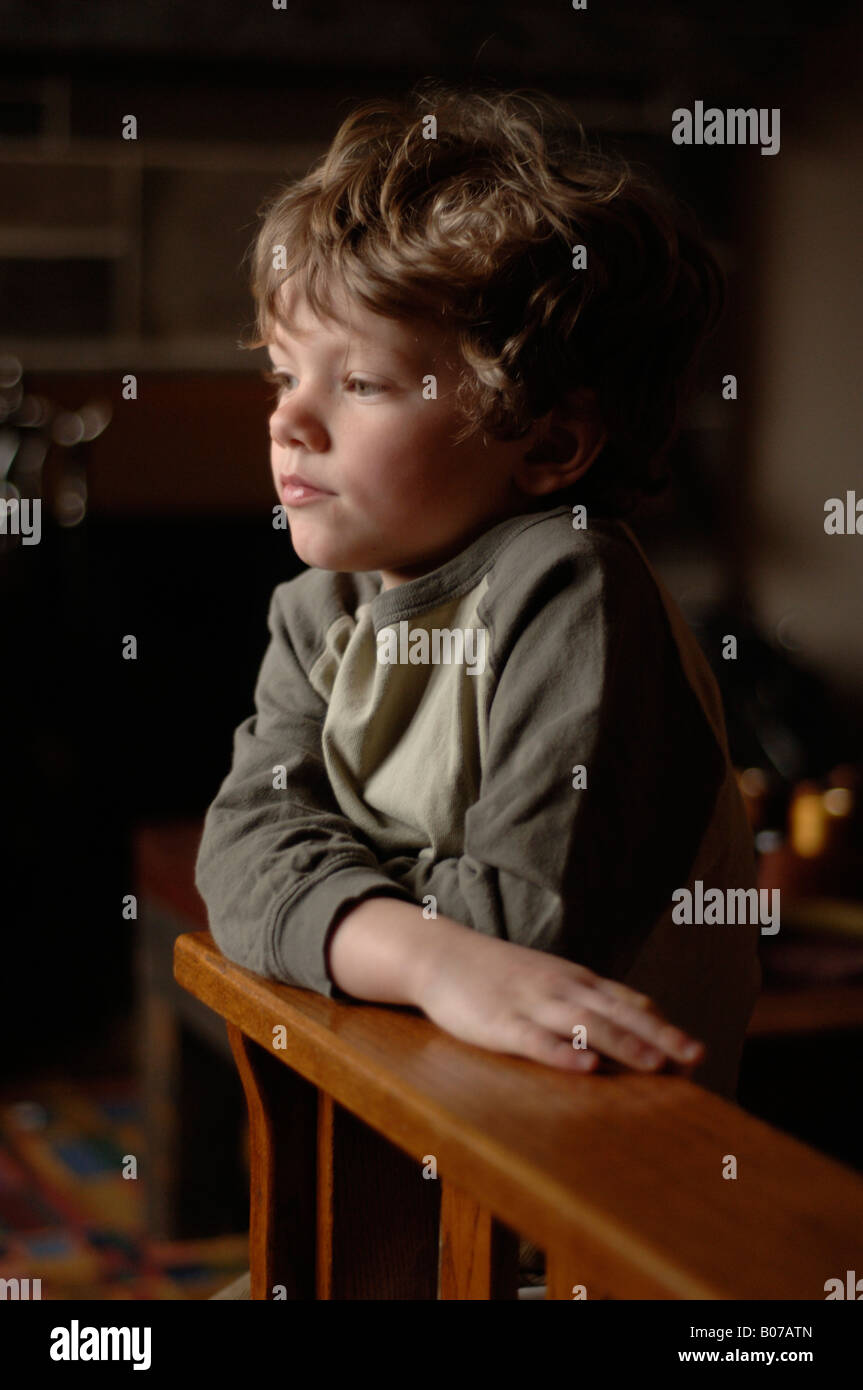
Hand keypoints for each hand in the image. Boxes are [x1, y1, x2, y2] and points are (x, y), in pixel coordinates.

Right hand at [414, 920, 704, 1074]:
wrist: (441, 954)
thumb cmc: (500, 975)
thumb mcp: (550, 982)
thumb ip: (586, 1004)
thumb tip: (632, 1032)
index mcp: (576, 981)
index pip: (630, 1003)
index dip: (663, 1028)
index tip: (696, 1053)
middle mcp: (562, 989)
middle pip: (618, 1013)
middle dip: (660, 1037)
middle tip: (696, 1058)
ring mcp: (531, 1004)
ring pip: (584, 1024)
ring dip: (623, 1044)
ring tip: (656, 1065)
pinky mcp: (499, 1023)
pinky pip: (535, 1039)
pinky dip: (562, 1053)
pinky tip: (584, 1067)